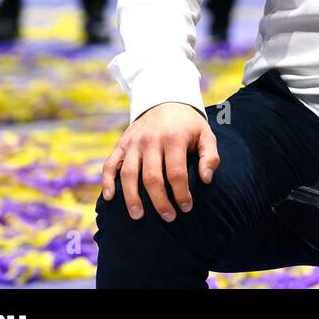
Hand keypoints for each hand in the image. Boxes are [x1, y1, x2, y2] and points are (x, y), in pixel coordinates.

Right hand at [100, 101, 217, 221]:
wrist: (166, 101)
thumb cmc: (188, 124)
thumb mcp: (206, 134)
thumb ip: (210, 156)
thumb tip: (206, 180)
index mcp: (174, 138)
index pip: (176, 173)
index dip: (181, 193)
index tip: (186, 207)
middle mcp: (151, 140)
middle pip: (151, 177)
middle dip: (159, 201)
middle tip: (168, 217)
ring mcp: (133, 142)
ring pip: (129, 174)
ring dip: (132, 197)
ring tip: (138, 216)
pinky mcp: (121, 144)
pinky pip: (110, 164)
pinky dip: (107, 181)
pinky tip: (110, 197)